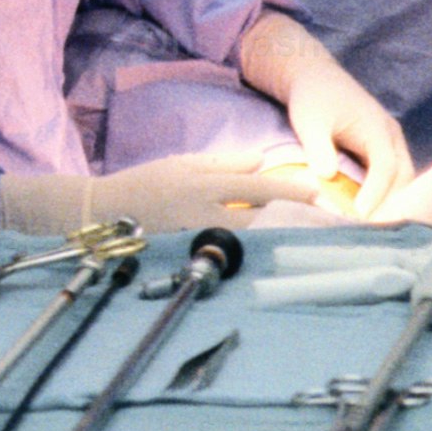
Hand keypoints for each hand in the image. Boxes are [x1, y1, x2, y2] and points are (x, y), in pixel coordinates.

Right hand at [0, 151, 316, 234]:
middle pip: (261, 219)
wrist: (98, 213)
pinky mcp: (184, 260)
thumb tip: (263, 159)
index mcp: (205, 182)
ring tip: (313, 253)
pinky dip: (249, 265)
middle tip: (333, 232)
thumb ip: (225, 163)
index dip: (295, 191)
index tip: (325, 196)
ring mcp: (193, 239)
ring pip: (246, 245)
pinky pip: (224, 263)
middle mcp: (202, 211)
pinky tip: (270, 271)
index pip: (260, 186)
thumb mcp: (184, 164)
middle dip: (298, 225)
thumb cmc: (145, 185)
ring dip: (279, 247)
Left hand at [241, 15, 408, 216]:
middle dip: (393, 205)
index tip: (362, 216)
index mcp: (377, 128)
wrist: (316, 77)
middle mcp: (392, 136)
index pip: (386, 167)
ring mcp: (392, 143)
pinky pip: (395, 177)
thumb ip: (318, 147)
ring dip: (394, 203)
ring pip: (404, 180)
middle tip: (375, 232)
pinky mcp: (385, 150)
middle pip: (404, 178)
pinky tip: (373, 214)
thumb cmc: (312, 98)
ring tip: (375, 228)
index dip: (376, 193)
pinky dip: (389, 196)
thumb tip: (327, 176)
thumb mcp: (309, 120)